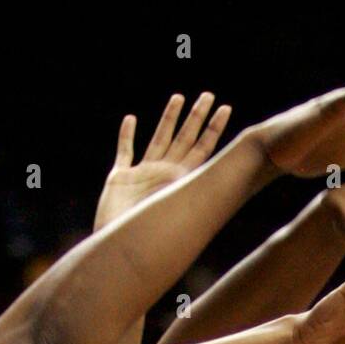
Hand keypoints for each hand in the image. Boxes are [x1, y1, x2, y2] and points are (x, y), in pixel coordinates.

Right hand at [95, 92, 232, 228]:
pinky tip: (131, 120)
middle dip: (197, 116)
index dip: (214, 129)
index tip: (226, 108)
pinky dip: (127, 136)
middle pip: (184, 138)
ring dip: (168, 119)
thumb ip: (192, 195)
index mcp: (179, 180)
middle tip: (208, 95)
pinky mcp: (120, 179)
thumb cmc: (148, 238)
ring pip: (158, 139)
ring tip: (178, 98)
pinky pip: (125, 152)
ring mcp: (142, 175)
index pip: (202, 149)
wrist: (118, 247)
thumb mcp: (176, 211)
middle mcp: (164, 173)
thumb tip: (222, 180)